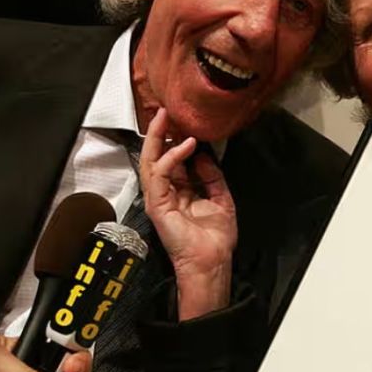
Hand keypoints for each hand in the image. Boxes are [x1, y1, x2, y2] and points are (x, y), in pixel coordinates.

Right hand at [140, 108, 237, 319]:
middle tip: (165, 110)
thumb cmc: (215, 236)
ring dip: (158, 137)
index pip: (171, 159)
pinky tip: (185, 145)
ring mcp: (159, 198)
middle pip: (156, 156)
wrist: (212, 260)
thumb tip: (204, 155)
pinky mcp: (157, 204)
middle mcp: (166, 192)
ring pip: (150, 161)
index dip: (174, 139)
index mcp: (179, 191)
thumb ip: (212, 176)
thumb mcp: (220, 198)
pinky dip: (170, 157)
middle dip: (159, 132)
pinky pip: (159, 174)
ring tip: (166, 117)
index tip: (181, 120)